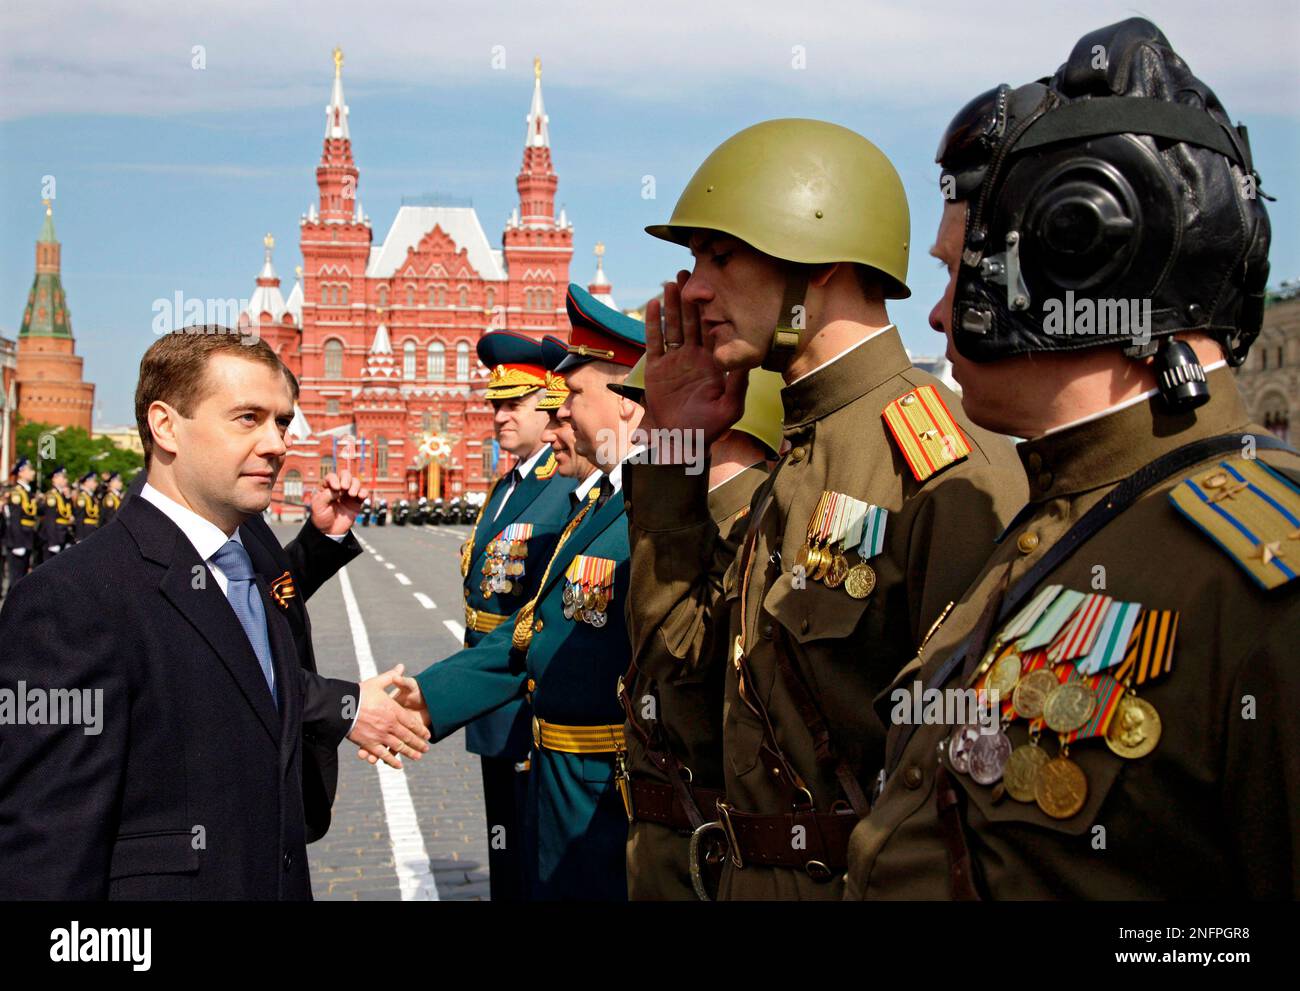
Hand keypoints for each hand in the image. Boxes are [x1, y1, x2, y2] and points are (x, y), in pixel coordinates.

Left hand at [310, 469, 369, 535]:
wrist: (330, 531)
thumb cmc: (321, 517)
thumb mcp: (318, 505)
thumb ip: (326, 495)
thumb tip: (339, 489)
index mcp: (326, 487)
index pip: (332, 476)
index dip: (334, 479)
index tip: (336, 488)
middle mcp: (338, 488)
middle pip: (345, 474)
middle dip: (347, 478)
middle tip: (344, 488)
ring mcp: (348, 494)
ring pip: (355, 482)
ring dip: (355, 485)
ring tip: (352, 495)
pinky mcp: (356, 502)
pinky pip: (363, 492)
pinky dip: (363, 492)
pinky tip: (360, 496)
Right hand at [347, 665, 430, 768]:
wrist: (341, 705)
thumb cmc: (359, 693)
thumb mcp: (377, 682)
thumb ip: (391, 677)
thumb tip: (401, 667)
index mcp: (393, 710)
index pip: (411, 722)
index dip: (420, 730)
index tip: (427, 735)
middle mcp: (389, 724)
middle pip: (408, 736)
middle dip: (418, 743)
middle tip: (426, 749)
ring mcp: (380, 735)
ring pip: (398, 746)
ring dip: (409, 753)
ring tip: (418, 757)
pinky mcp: (369, 743)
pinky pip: (383, 754)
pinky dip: (391, 761)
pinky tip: (399, 766)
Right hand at [643, 272, 747, 449]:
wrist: (679, 441)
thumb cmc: (708, 428)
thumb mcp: (731, 406)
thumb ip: (739, 382)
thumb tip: (749, 358)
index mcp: (714, 363)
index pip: (713, 330)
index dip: (713, 310)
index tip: (713, 288)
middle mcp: (694, 357)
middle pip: (692, 322)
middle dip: (691, 299)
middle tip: (689, 274)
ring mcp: (675, 361)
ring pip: (673, 327)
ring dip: (672, 306)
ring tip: (671, 284)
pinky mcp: (657, 368)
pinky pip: (655, 341)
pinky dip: (653, 323)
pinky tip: (653, 304)